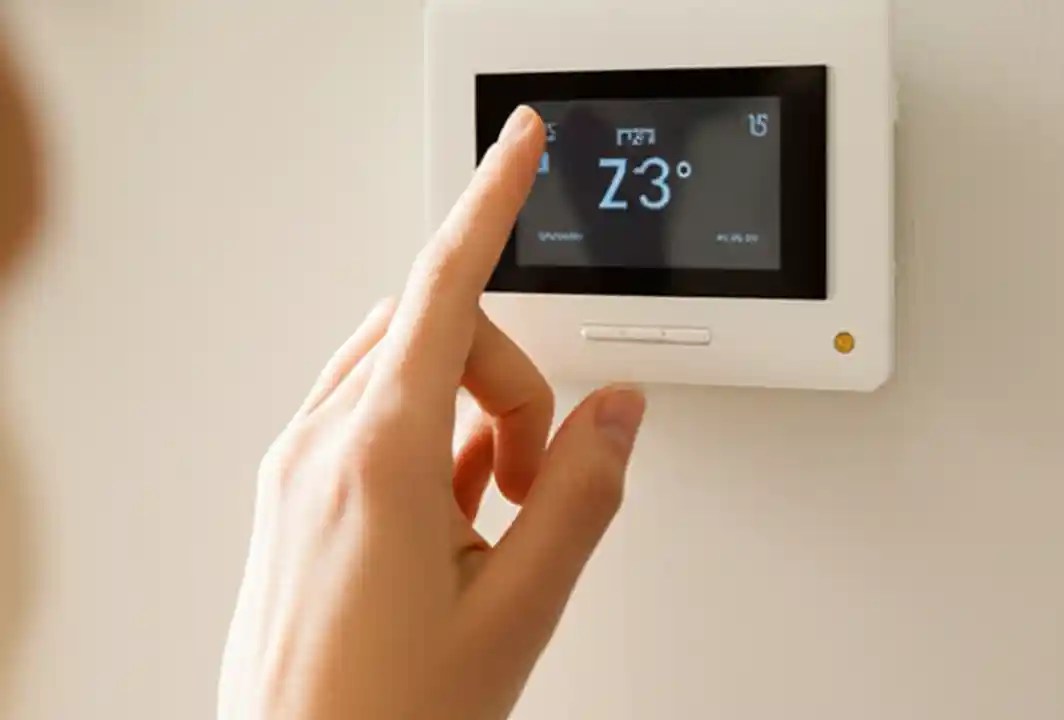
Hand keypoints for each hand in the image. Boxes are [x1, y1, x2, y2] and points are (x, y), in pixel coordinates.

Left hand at [217, 107, 646, 719]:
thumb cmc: (384, 719)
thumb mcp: (517, 611)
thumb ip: (581, 497)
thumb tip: (617, 415)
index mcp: (378, 458)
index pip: (446, 288)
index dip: (492, 203)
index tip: (521, 147)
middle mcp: (321, 449)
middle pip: (434, 331)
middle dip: (507, 376)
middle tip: (541, 471)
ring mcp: (297, 472)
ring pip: (402, 373)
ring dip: (470, 411)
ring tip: (502, 510)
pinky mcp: (293, 499)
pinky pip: (371, 420)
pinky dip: (433, 441)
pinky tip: (461, 517)